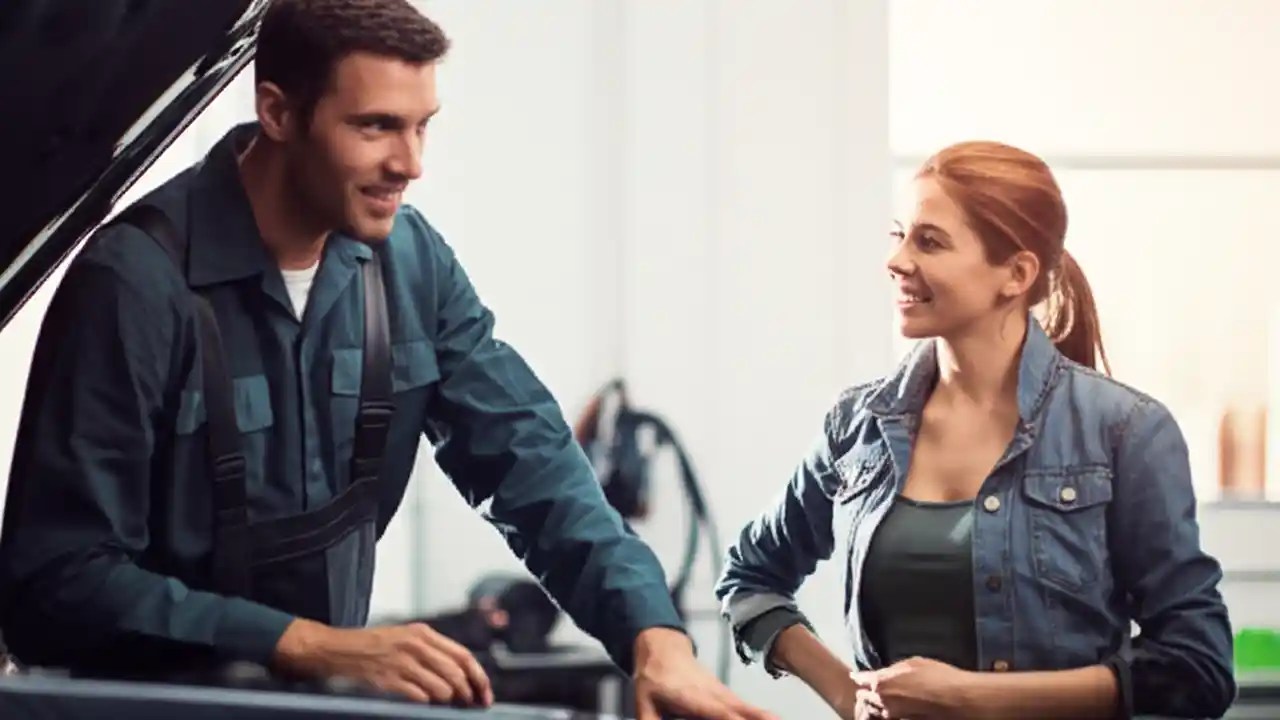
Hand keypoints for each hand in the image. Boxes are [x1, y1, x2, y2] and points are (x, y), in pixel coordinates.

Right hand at [273, 618, 493, 705]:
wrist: (333, 650)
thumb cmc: (370, 646)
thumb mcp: (404, 638)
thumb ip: (430, 652)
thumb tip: (459, 675)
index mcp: (423, 633)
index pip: (463, 656)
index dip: (479, 677)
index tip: (485, 694)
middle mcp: (415, 645)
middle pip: (456, 674)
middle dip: (469, 694)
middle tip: (471, 707)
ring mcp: (401, 663)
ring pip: (441, 689)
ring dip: (447, 701)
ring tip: (445, 706)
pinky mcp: (387, 680)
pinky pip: (419, 697)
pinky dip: (426, 703)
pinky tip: (423, 704)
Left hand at [632, 627, 777, 719]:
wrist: (664, 649)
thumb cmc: (654, 677)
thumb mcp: (643, 703)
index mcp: (692, 696)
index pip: (717, 711)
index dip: (731, 718)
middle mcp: (713, 694)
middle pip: (741, 710)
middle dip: (759, 718)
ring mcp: (724, 694)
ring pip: (750, 709)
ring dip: (765, 717)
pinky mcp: (729, 697)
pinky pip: (748, 709)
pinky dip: (762, 715)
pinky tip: (774, 718)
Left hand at [849, 656, 969, 718]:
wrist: (955, 699)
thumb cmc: (937, 677)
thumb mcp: (912, 663)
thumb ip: (893, 669)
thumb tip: (884, 672)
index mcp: (881, 681)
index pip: (862, 679)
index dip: (859, 677)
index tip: (855, 676)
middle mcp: (882, 700)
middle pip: (864, 698)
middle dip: (864, 692)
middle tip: (863, 689)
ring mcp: (891, 714)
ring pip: (874, 710)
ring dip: (873, 704)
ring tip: (873, 700)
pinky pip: (886, 717)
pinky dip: (884, 713)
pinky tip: (889, 708)